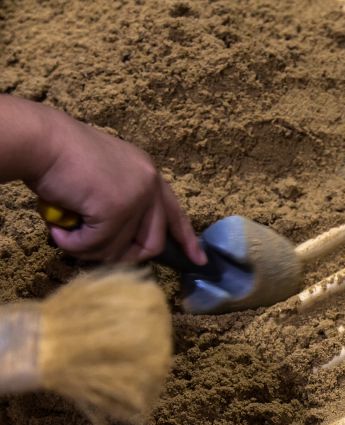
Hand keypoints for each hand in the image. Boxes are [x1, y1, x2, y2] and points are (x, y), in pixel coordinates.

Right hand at [26, 107, 204, 263]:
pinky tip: (59, 229)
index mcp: (148, 173)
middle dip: (125, 256)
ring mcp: (136, 197)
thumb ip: (120, 202)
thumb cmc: (60, 157)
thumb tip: (119, 239)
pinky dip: (74, 244)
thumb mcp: (103, 177)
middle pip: (153, 241)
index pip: (174, 212)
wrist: (41, 140)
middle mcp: (150, 184)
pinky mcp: (116, 209)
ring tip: (65, 233)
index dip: (185, 238)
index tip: (198, 259)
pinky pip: (97, 245)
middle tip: (94, 252)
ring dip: (88, 249)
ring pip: (120, 248)